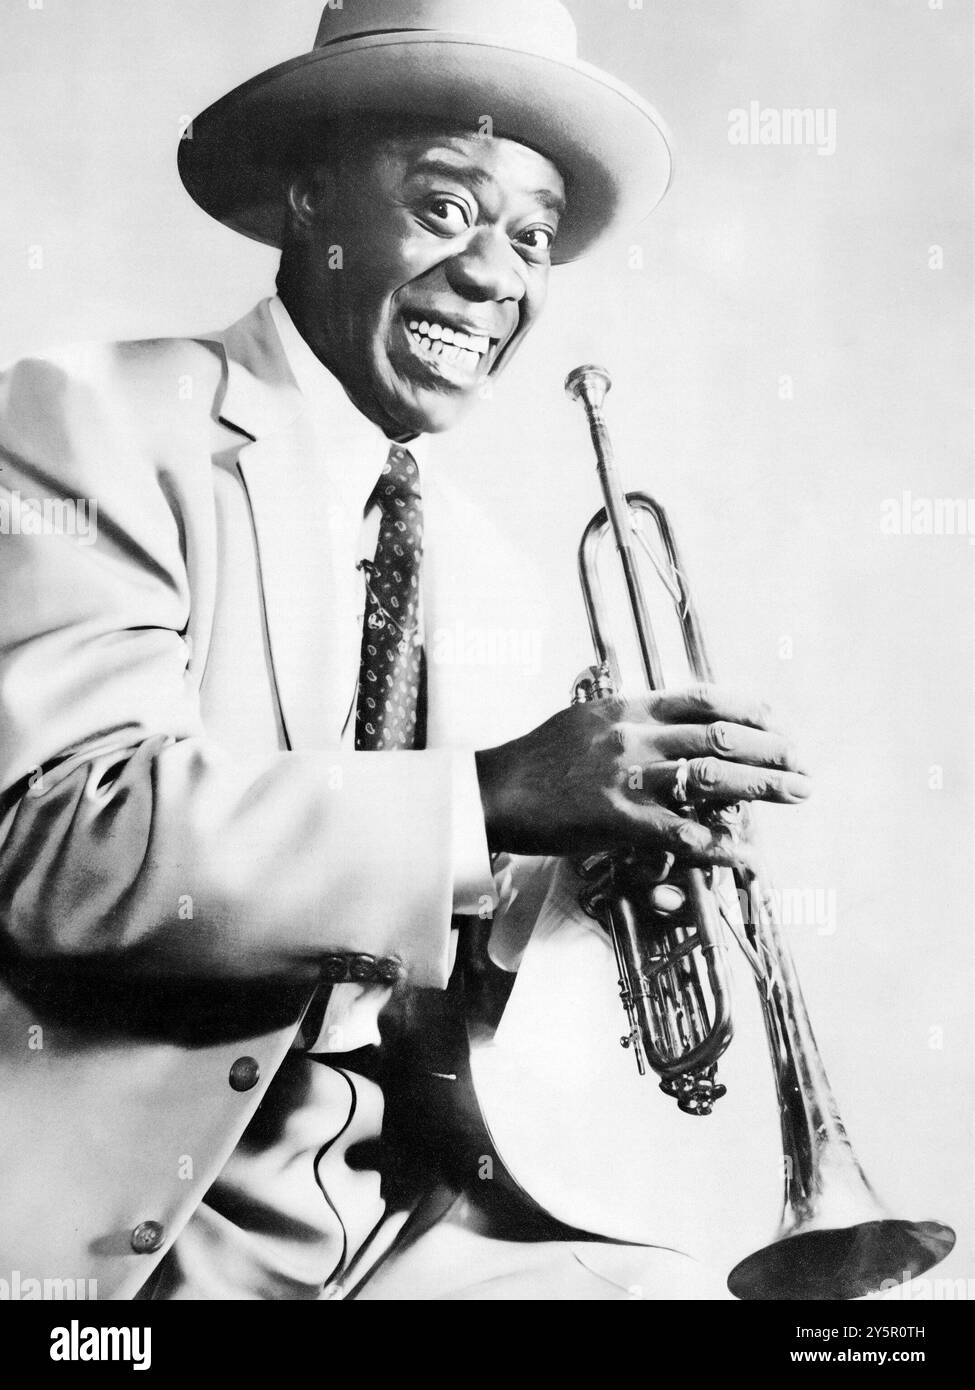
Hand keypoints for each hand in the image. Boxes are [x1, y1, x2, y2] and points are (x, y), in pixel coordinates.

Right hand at [475, 684, 809, 865]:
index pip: (705, 699)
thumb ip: (633, 720)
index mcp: (630, 707)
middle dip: (771, 749)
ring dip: (761, 786)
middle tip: (803, 763)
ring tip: (796, 792)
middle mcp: (634, 736)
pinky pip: (680, 831)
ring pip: (710, 777)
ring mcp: (627, 777)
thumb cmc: (538, 758)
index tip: (781, 722)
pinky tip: (746, 853)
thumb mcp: (588, 720)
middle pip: (720, 736)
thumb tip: (672, 721)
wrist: (492, 789)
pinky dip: (718, 843)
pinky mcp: (616, 820)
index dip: (752, 709)